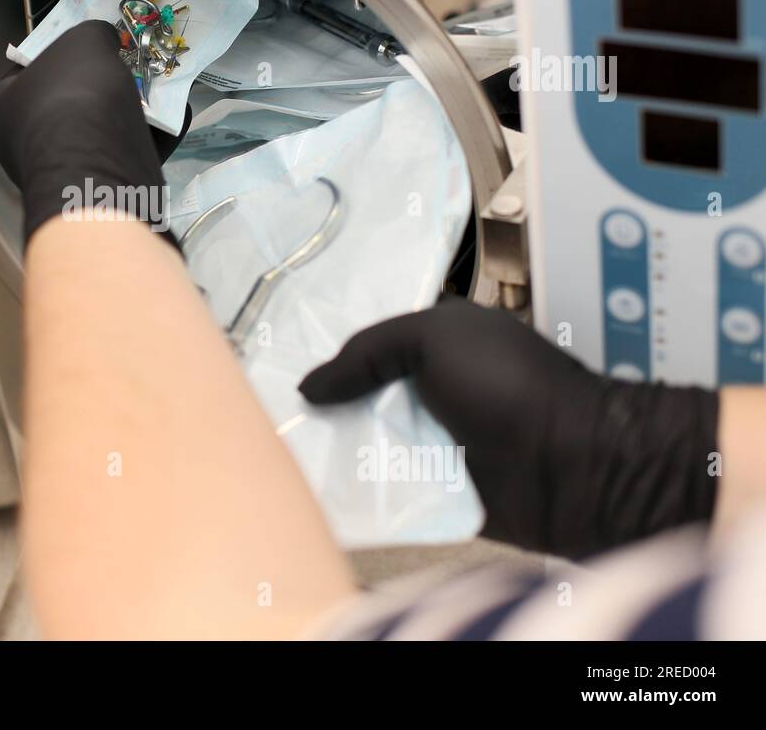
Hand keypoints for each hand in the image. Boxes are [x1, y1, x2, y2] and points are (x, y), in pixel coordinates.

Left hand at [0, 20, 187, 244]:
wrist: (101, 172)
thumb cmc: (76, 101)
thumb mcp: (84, 41)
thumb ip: (94, 34)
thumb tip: (104, 41)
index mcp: (5, 107)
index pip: (28, 69)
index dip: (59, 48)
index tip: (89, 39)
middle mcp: (30, 142)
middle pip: (73, 99)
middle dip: (106, 79)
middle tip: (130, 61)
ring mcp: (68, 169)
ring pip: (106, 128)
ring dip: (136, 108)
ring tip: (161, 85)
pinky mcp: (103, 188)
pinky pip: (132, 153)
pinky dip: (156, 136)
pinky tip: (177, 116)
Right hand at [298, 297, 719, 558]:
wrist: (574, 469)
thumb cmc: (510, 386)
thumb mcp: (434, 337)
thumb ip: (366, 352)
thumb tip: (308, 388)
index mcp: (435, 340)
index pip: (366, 339)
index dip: (324, 345)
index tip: (270, 353)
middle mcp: (427, 389)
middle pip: (355, 393)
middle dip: (316, 400)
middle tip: (254, 404)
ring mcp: (429, 442)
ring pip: (362, 441)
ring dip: (327, 447)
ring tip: (266, 447)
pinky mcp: (431, 491)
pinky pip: (381, 488)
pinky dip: (351, 490)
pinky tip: (305, 487)